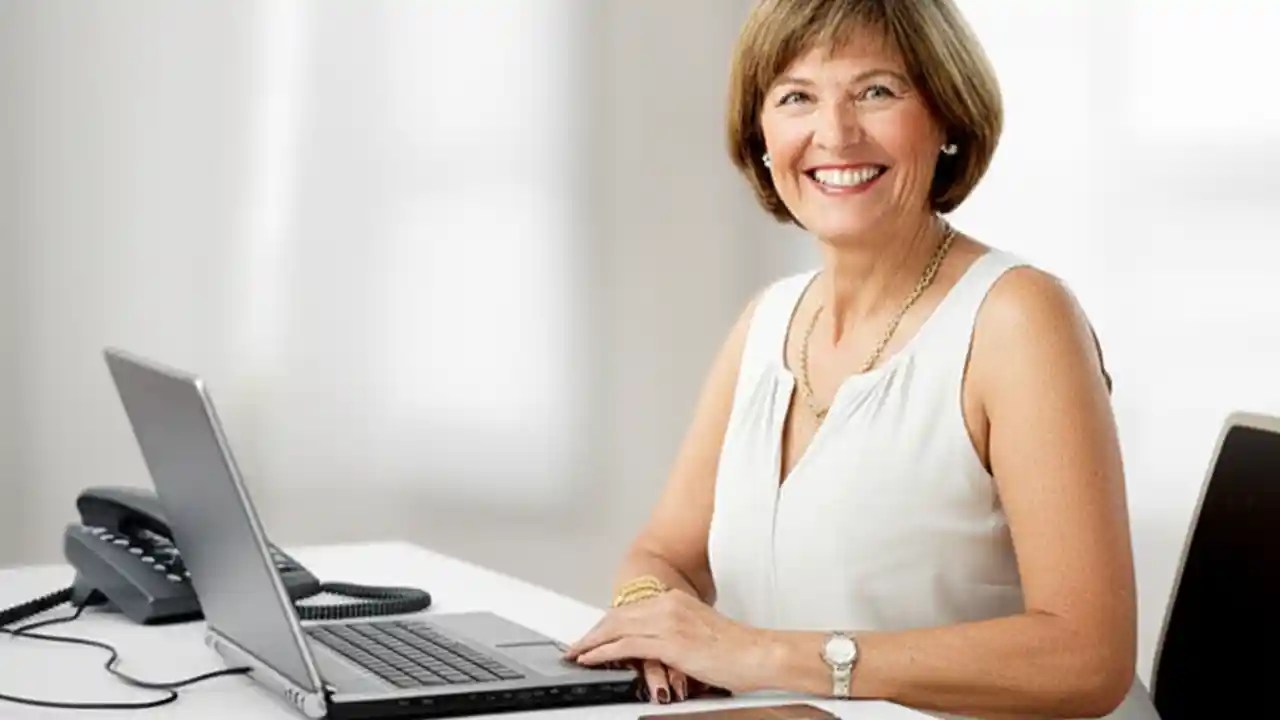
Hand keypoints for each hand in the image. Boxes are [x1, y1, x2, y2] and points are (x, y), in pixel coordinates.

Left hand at [563, 590, 773, 694]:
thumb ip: (675, 635)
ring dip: (591, 642)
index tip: (592, 635)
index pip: (631, 611)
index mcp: (675, 601)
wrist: (758, 654)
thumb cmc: (736, 649)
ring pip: (616, 628)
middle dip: (593, 632)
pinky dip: (602, 652)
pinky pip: (625, 645)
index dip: (607, 624)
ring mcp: (668, 622)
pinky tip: (591, 658)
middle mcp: (668, 605)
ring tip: (575, 653)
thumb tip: (659, 651)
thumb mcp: (698, 634)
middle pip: (618, 616)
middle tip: (575, 646)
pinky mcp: (669, 641)